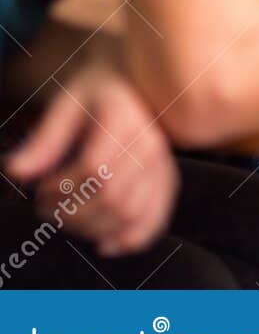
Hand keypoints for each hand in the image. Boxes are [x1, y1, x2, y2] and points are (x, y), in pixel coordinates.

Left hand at [4, 58, 178, 256]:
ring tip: (69, 217)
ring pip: (129, 213)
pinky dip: (132, 239)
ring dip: (91, 227)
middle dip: (71, 212)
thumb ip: (44, 138)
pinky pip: (155, 219)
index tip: (42, 187)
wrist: (129, 88)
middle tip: (47, 207)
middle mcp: (151, 145)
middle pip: (112, 197)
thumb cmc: (93, 95)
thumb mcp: (65, 104)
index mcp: (125, 120)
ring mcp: (162, 166)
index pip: (95, 168)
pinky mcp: (166, 183)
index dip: (62, 187)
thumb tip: (16, 172)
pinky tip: (106, 245)